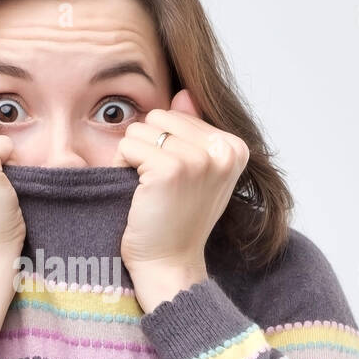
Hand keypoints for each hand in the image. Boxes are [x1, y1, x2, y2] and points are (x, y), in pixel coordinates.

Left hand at [112, 89, 249, 311]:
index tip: (176, 181)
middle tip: (159, 186)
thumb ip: (193, 131)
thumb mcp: (196, 172)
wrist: (170, 263)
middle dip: (148, 148)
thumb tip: (184, 94)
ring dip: (134, 158)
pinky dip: (123, 168)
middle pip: (158, 117)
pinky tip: (139, 194)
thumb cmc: (178, 221)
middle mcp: (223, 150)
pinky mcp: (171, 169)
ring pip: (141, 129)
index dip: (164, 146)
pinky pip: (127, 146)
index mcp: (235, 147)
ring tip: (149, 190)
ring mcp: (199, 159)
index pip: (177, 115)